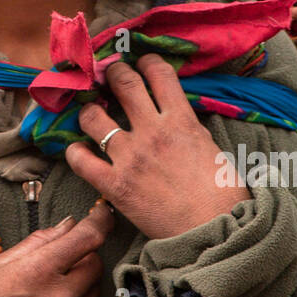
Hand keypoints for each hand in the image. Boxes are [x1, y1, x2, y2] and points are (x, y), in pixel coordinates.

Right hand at [0, 201, 113, 296]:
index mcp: (39, 270)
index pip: (86, 237)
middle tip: (61, 260)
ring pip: (95, 289)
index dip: (99, 220)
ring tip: (50, 288)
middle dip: (83, 256)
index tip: (102, 214)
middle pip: (95, 263)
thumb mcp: (4, 260)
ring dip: (81, 282)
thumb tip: (68, 225)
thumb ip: (41, 240)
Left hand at [64, 56, 249, 239]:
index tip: (140, 62)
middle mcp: (152, 132)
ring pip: (93, 117)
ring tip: (92, 112)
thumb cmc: (222, 196)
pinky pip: (80, 160)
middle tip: (109, 76)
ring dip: (88, 110)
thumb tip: (174, 116)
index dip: (146, 61)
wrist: (215, 234)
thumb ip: (188, 128)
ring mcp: (130, 157)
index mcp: (181, 120)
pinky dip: (75, 152)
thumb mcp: (211, 149)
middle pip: (122, 83)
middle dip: (112, 73)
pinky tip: (79, 150)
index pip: (159, 73)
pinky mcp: (114, 185)